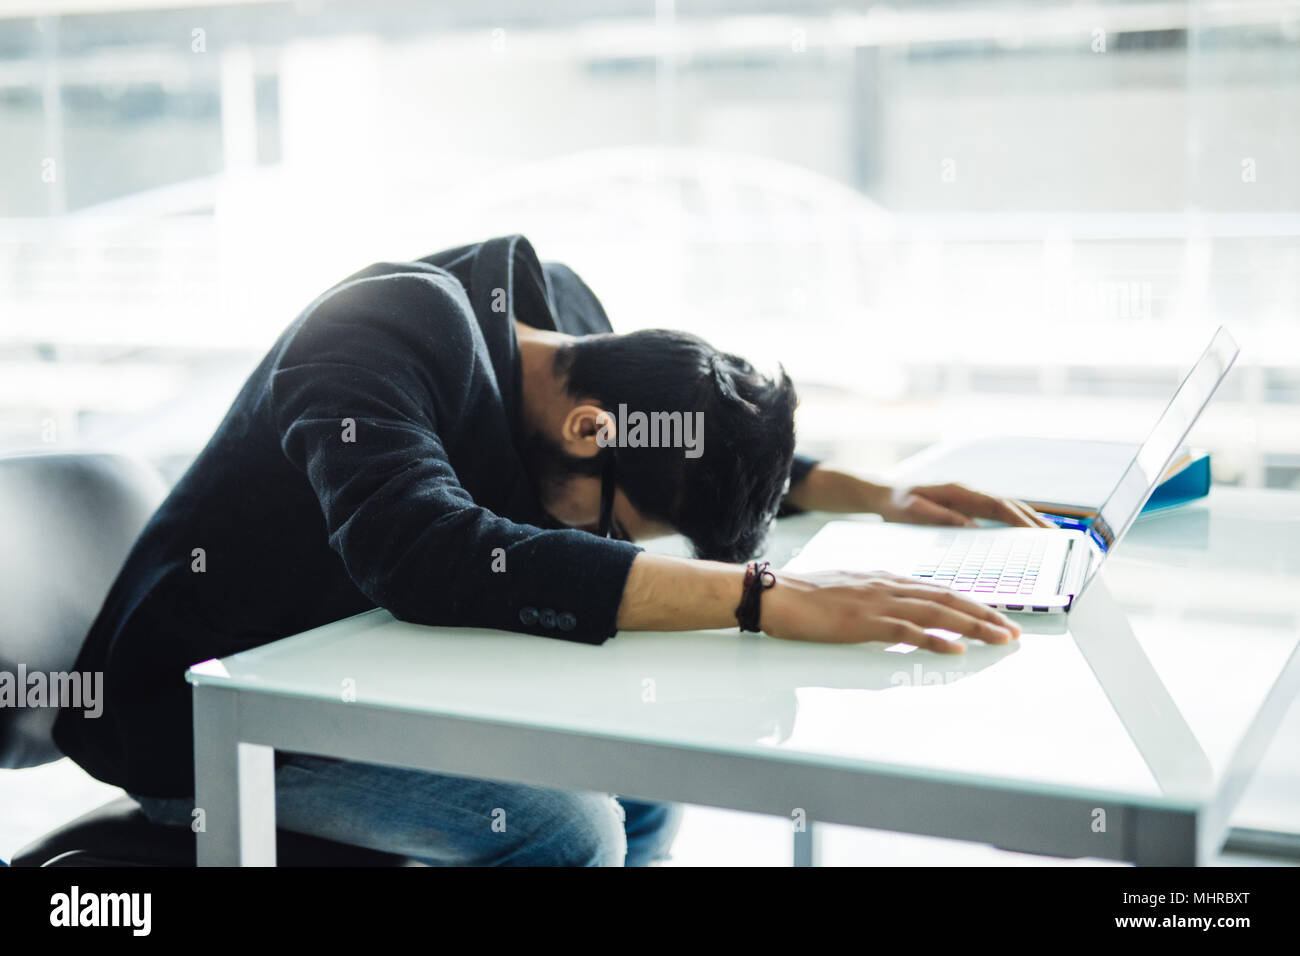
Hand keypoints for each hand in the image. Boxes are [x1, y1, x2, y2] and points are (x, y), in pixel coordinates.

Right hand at [761, 568, 1020, 653]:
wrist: (774, 594)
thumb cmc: (804, 596)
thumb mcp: (849, 590)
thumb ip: (876, 599)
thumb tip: (898, 615)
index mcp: (885, 579)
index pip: (939, 589)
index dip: (971, 602)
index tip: (996, 615)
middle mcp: (888, 585)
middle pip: (948, 598)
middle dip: (985, 614)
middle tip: (1013, 630)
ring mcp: (878, 603)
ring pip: (937, 612)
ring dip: (973, 625)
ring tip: (1000, 638)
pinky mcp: (863, 622)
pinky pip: (908, 631)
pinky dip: (936, 639)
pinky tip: (956, 648)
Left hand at [876, 482, 1052, 528]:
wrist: (883, 494)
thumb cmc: (896, 504)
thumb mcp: (913, 511)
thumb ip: (939, 516)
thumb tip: (970, 525)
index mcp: (959, 492)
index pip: (998, 505)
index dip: (1020, 519)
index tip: (1038, 533)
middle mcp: (969, 492)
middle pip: (1009, 505)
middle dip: (1034, 520)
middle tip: (1057, 537)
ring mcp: (969, 498)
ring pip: (1007, 508)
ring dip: (1029, 520)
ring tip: (1052, 536)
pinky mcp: (967, 505)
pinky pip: (996, 513)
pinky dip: (1015, 521)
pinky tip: (1026, 534)